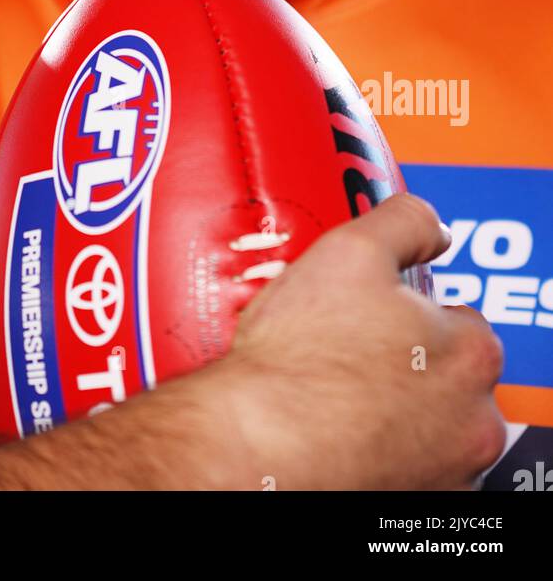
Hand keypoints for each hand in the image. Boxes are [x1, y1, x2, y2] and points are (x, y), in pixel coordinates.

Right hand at [212, 191, 505, 489]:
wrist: (254, 446)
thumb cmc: (299, 358)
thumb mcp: (351, 250)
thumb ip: (405, 221)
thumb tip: (430, 227)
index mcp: (471, 354)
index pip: (458, 318)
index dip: (409, 309)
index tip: (373, 315)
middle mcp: (473, 423)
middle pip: (446, 376)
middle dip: (405, 363)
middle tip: (347, 350)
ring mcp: (443, 473)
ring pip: (426, 425)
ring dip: (394, 408)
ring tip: (334, 391)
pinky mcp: (407, 505)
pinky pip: (402, 467)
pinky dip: (377, 451)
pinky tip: (336, 431)